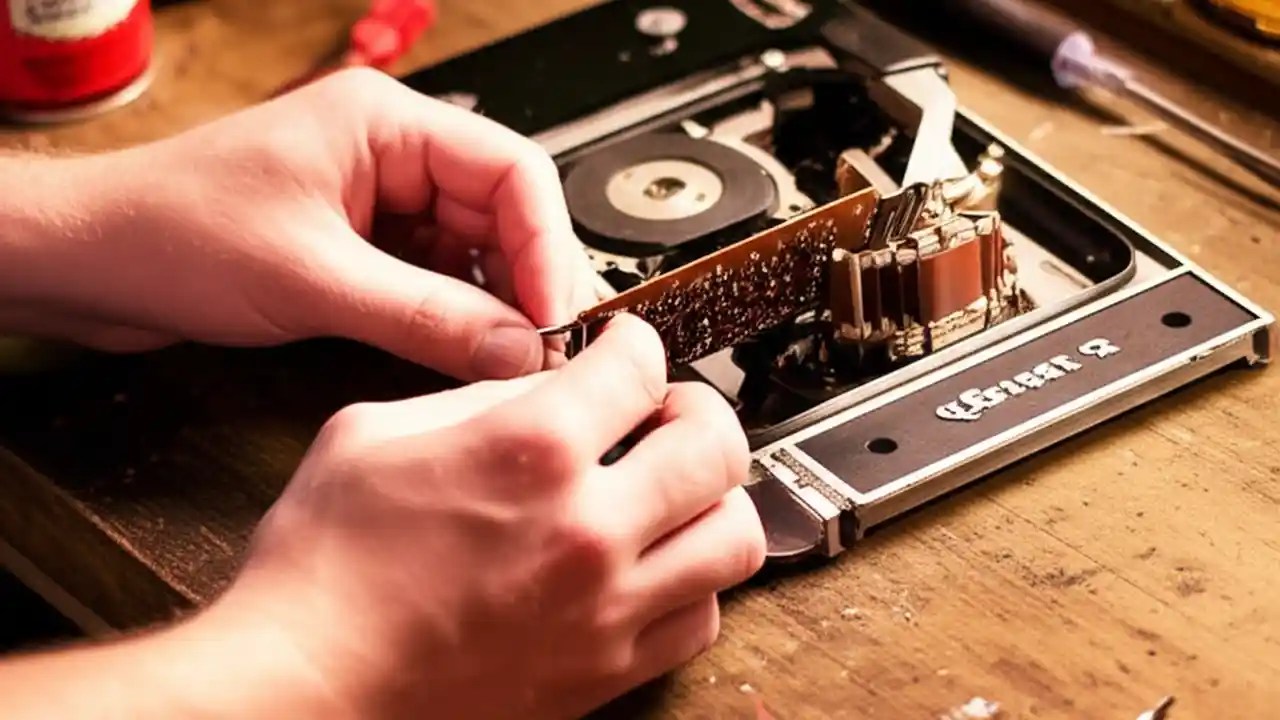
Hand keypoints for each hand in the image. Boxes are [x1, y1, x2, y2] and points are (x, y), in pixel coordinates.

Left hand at [4, 67, 597, 380]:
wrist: (87, 262)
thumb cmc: (169, 233)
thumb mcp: (312, 280)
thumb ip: (426, 317)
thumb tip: (518, 349)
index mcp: (387, 124)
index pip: (510, 171)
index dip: (547, 244)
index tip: (560, 315)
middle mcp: (391, 155)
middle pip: (502, 214)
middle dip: (528, 282)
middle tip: (549, 351)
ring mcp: (377, 201)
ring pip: (473, 253)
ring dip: (496, 307)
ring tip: (512, 364)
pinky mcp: (360, 246)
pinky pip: (435, 280)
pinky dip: (457, 319)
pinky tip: (469, 356)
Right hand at [213, 315, 766, 718]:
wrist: (306, 689)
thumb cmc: (321, 572)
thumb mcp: (375, 433)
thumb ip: (476, 397)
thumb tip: (541, 388)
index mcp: (530, 450)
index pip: (641, 364)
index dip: (634, 344)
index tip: (622, 353)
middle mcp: (587, 528)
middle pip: (718, 445)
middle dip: (697, 412)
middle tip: (662, 416)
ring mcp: (606, 607)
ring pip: (735, 537)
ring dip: (712, 499)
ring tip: (671, 491)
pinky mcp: (604, 670)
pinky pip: (701, 618)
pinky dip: (692, 581)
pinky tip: (650, 566)